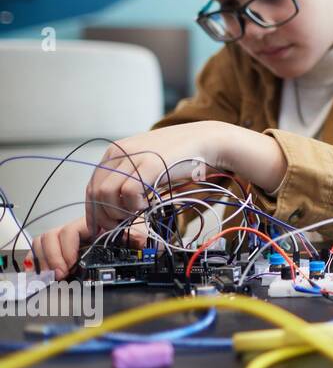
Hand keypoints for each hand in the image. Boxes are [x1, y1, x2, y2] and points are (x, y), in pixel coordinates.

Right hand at [31, 216, 145, 279]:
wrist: (133, 235)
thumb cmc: (132, 236)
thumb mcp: (136, 235)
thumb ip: (138, 238)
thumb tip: (140, 242)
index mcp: (92, 226)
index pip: (70, 232)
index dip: (65, 249)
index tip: (67, 267)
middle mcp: (77, 231)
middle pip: (51, 236)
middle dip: (52, 257)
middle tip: (60, 275)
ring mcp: (67, 240)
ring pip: (43, 241)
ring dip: (43, 259)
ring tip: (51, 275)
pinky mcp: (61, 250)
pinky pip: (41, 249)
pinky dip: (37, 259)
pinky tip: (40, 271)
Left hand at [85, 122, 229, 237]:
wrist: (205, 141)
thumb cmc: (179, 156)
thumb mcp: (146, 164)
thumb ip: (128, 179)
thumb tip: (114, 208)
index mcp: (115, 151)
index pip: (92, 186)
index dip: (94, 210)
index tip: (101, 227)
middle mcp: (119, 151)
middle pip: (96, 192)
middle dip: (104, 215)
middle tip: (118, 227)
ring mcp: (134, 156)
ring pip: (107, 193)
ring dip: (119, 211)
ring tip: (136, 215)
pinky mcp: (150, 164)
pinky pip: (129, 192)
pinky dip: (135, 205)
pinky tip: (148, 205)